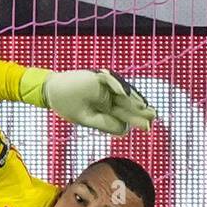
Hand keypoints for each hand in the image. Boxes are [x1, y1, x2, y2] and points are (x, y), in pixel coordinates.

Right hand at [29, 68, 155, 134]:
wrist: (52, 92)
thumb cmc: (68, 106)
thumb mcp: (88, 119)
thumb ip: (105, 123)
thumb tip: (125, 129)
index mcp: (107, 108)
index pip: (125, 115)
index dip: (136, 120)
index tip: (147, 128)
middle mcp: (109, 96)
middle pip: (128, 104)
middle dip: (140, 110)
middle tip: (154, 116)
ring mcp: (105, 86)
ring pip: (123, 92)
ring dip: (133, 98)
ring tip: (144, 107)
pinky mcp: (98, 77)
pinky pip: (109, 79)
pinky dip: (115, 85)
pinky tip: (123, 93)